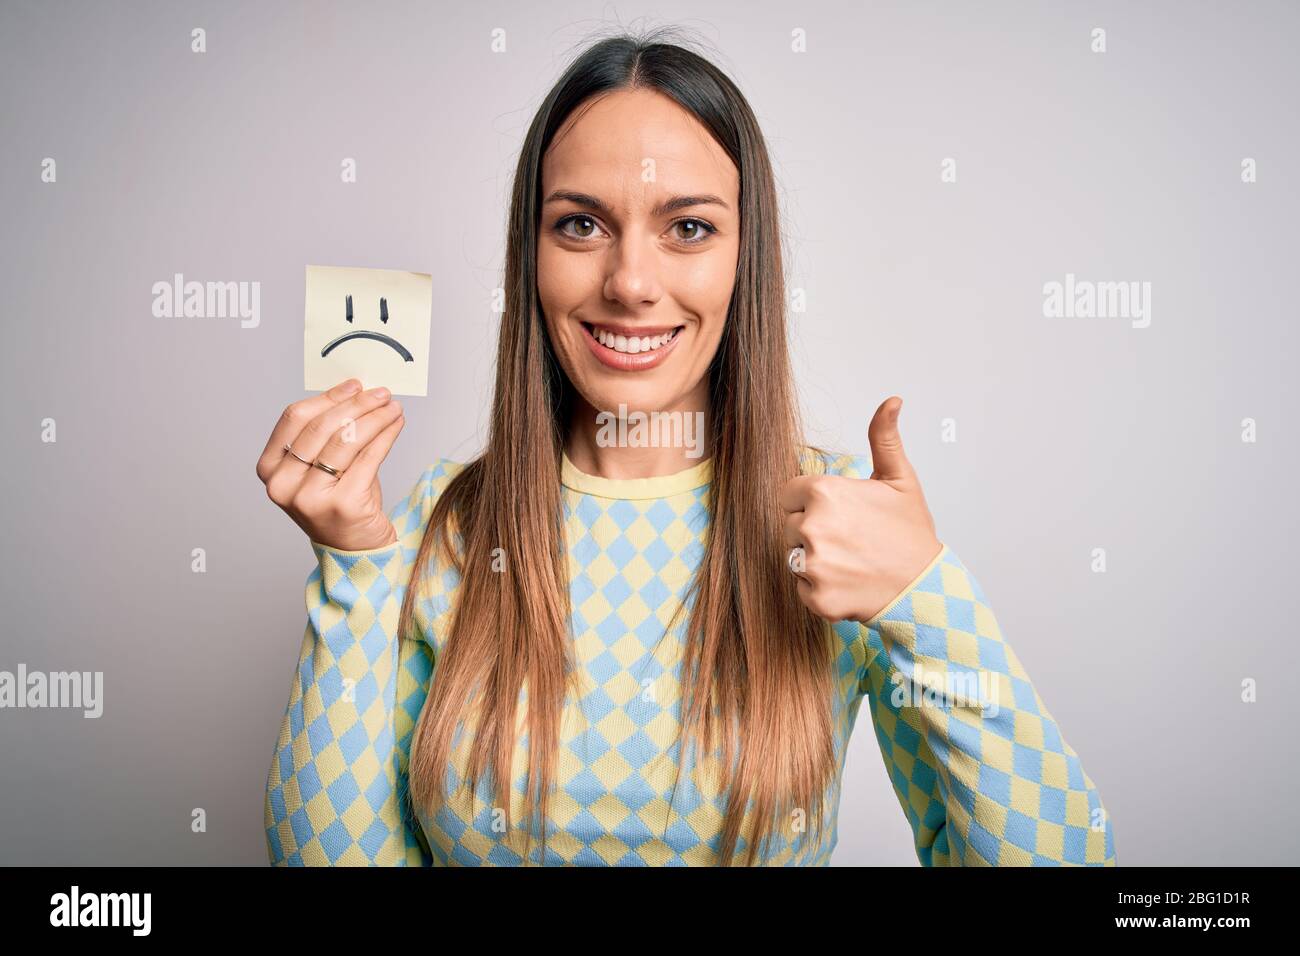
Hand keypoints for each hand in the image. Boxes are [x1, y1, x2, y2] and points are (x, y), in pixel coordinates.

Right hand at [255, 377, 405, 551]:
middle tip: (381, 393)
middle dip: (356, 404)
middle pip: (321, 427)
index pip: (295, 419)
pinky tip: (395, 424)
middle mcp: (283, 484)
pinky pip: (368, 458)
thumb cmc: (339, 503)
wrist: (354, 550)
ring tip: (393, 407)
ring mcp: (310, 497)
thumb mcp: (321, 467)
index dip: (327, 398)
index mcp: (270, 469)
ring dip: (374, 417)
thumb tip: (356, 392)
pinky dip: (385, 436)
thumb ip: (327, 434)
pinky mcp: (342, 504)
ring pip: (345, 440)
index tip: (354, 385)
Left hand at [779, 396, 941, 623]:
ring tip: (848, 559)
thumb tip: (892, 401)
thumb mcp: (900, 479)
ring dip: (813, 558)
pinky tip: (848, 581)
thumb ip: (884, 438)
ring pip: (792, 556)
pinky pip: (801, 587)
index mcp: (824, 493)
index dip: (808, 502)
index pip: (787, 494)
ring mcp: (812, 565)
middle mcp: (812, 527)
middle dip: (810, 530)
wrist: (926, 587)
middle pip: (787, 524)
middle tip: (848, 538)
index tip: (836, 512)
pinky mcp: (815, 597)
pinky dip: (820, 588)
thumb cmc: (910, 532)